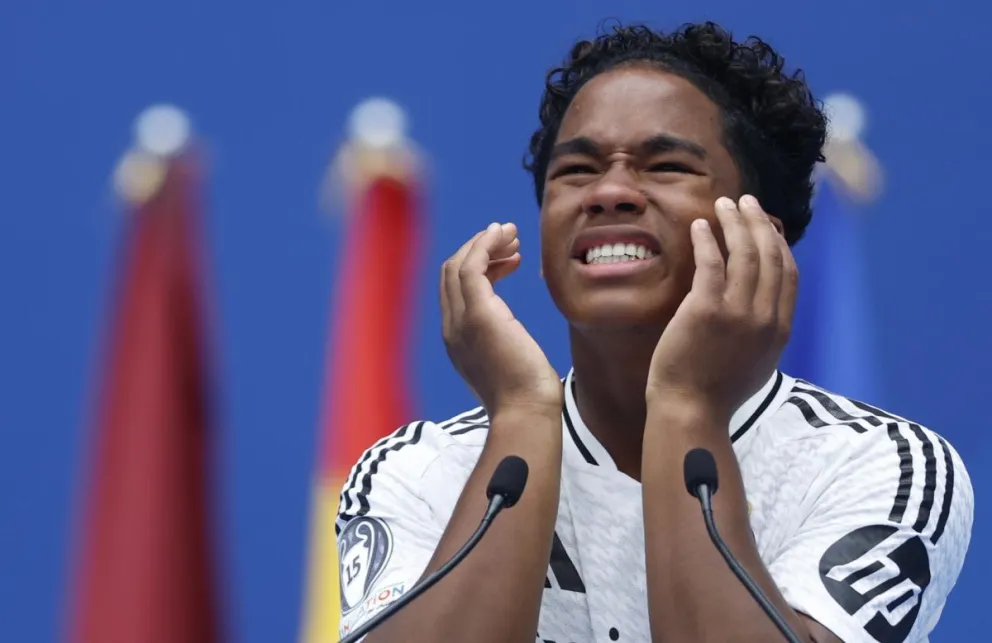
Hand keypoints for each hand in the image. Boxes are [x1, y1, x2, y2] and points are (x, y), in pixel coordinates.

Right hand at [441, 222, 563, 415]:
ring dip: (484, 243)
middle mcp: (451, 328)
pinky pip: (472, 266)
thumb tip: (514, 335)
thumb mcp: (509, 364)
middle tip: (510, 239)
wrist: (526, 413)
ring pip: (458, 265)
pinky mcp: (478, 315)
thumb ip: (503, 344)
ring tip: (512, 235)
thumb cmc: (527, 397)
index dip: (479, 267)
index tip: (510, 260)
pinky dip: (484, 245)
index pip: (455, 291)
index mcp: (457, 340)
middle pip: (450, 273)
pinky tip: (503, 235)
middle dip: (479, 249)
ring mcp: (460, 321)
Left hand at [646, 196, 796, 420]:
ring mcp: (738, 312)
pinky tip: (700, 226)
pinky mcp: (707, 310)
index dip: (779, 244)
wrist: (691, 411)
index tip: (767, 226)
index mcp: (780, 330)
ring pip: (744, 253)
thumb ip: (763, 332)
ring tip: (724, 203)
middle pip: (770, 255)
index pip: (788, 274)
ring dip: (735, 222)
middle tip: (746, 201)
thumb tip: (763, 308)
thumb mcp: (756, 363)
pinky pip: (711, 262)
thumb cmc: (715, 392)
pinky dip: (708, 239)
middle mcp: (765, 317)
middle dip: (759, 222)